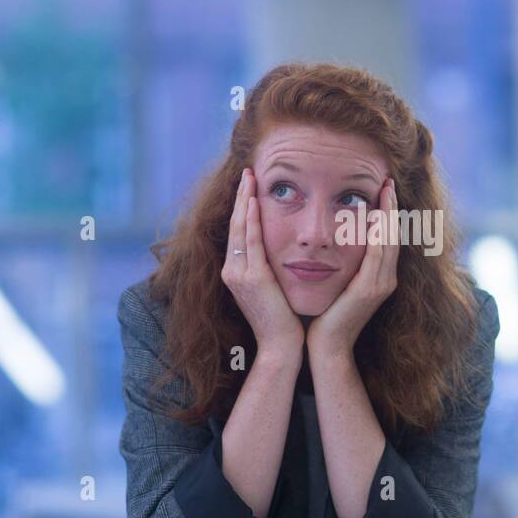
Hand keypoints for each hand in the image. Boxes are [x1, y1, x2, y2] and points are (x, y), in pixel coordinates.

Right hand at [220, 168, 303, 359]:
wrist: (282, 347)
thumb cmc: (285, 320)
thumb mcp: (274, 288)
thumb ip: (271, 268)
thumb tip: (282, 248)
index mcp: (237, 273)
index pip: (239, 231)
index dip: (243, 207)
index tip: (250, 185)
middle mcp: (232, 271)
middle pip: (235, 224)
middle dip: (241, 197)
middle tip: (247, 171)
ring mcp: (238, 275)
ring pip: (239, 228)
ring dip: (244, 200)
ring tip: (249, 178)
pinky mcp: (250, 279)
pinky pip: (249, 242)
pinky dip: (250, 220)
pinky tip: (253, 202)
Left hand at [307, 177, 399, 359]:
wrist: (326, 347)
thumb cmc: (325, 315)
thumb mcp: (338, 283)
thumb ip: (344, 264)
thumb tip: (333, 240)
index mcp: (379, 277)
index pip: (387, 238)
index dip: (388, 213)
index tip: (383, 189)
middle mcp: (386, 279)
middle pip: (394, 235)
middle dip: (392, 207)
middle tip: (389, 181)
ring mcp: (380, 284)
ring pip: (390, 241)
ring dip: (389, 213)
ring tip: (386, 190)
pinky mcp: (370, 289)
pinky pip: (378, 254)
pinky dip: (379, 233)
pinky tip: (377, 215)